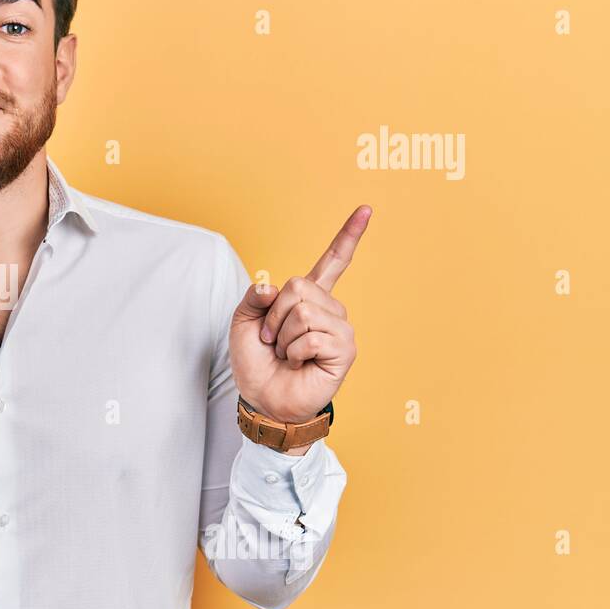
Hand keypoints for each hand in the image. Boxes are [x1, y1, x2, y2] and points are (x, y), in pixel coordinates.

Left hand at [229, 206, 370, 423]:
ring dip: (282, 336)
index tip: (366, 209)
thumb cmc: (256, 362)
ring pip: (304, 311)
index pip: (333, 261)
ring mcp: (340, 329)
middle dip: (273, 316)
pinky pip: (312, 335)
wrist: (263, 399)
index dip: (348, 235)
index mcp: (309, 298)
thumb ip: (254, 296)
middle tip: (272, 340)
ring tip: (286, 354)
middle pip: (299, 287)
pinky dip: (294, 351)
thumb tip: (273, 286)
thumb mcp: (243, 321)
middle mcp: (330, 310)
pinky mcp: (345, 350)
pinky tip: (299, 363)